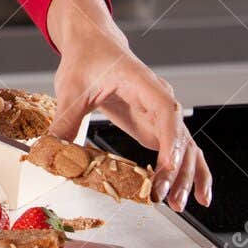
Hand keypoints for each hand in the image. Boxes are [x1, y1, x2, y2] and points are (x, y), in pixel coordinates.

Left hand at [45, 0, 211, 211]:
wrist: (93, 42)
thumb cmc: (86, 58)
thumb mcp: (71, 86)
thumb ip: (65, 119)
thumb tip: (51, 149)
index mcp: (142, 82)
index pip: (165, 109)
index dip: (170, 138)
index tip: (167, 165)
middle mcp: (158, 98)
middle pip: (180, 135)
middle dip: (177, 169)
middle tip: (167, 198)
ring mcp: (160, 114)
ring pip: (185, 146)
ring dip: (186, 175)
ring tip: (178, 204)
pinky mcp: (155, 125)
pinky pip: (180, 148)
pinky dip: (189, 171)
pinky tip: (196, 194)